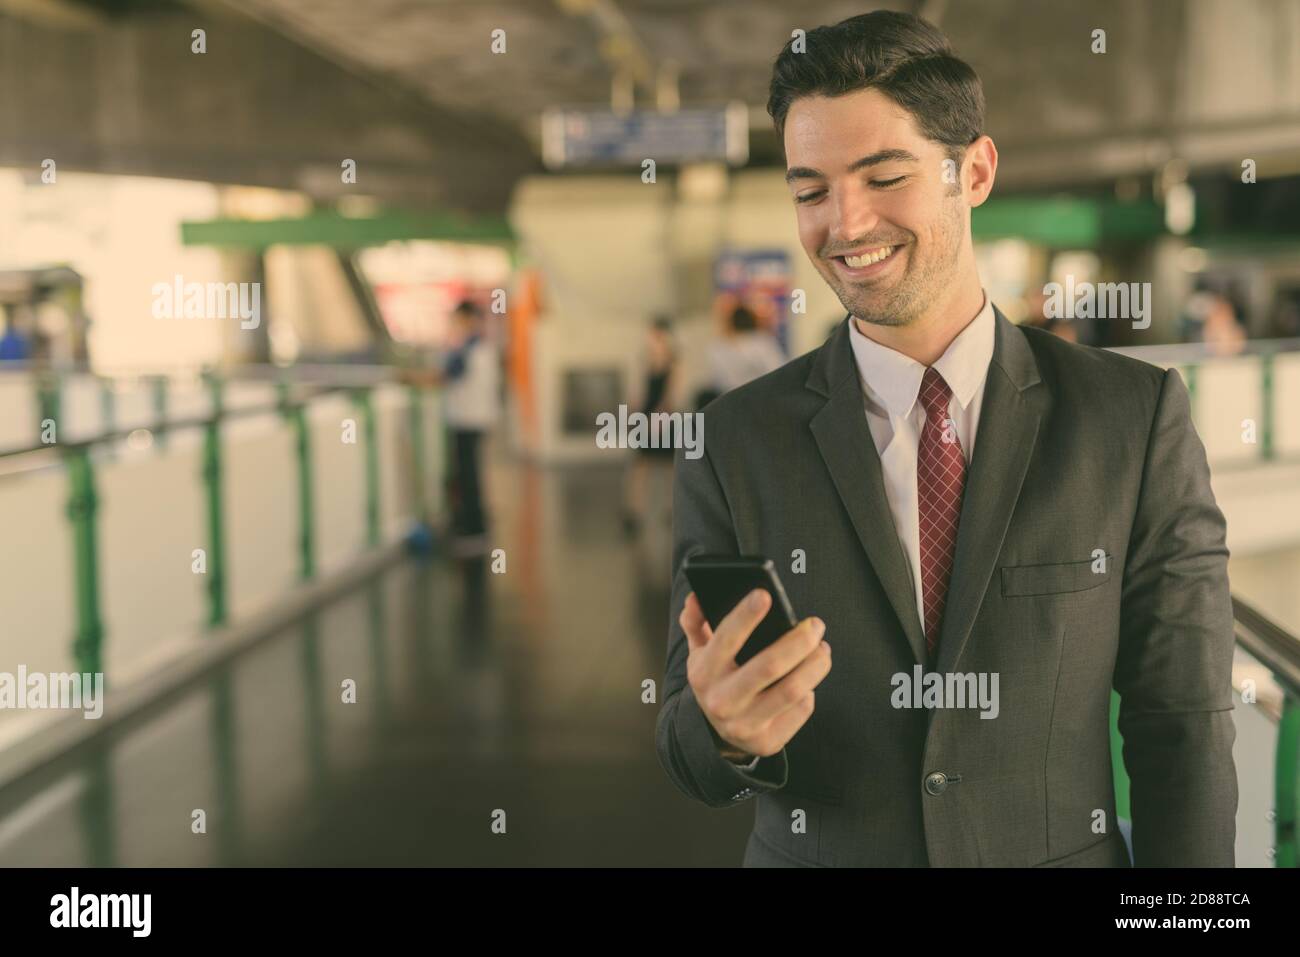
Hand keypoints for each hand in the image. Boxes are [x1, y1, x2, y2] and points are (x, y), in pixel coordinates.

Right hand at [679, 590, 830, 760]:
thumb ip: (696, 623)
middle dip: (799, 641)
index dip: (745, 616)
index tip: (765, 595)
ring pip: (792, 691)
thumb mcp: (701, 653)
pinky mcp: (767, 742)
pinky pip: (801, 710)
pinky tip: (809, 680)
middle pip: (770, 666)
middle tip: (816, 625)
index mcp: (703, 672)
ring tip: (822, 649)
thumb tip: (696, 598)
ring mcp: (744, 725)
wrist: (719, 732)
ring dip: (815, 665)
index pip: (726, 639)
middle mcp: (722, 701)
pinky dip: (810, 691)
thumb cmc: (717, 679)